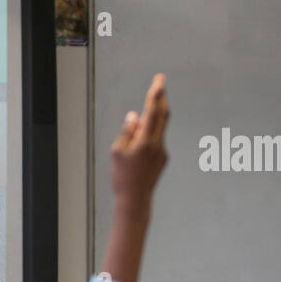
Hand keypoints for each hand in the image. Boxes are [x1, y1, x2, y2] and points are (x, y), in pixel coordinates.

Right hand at [98, 74, 169, 281]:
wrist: (135, 201)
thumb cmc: (122, 176)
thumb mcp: (117, 152)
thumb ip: (127, 131)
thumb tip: (135, 116)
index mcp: (146, 141)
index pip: (152, 111)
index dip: (156, 94)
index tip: (159, 80)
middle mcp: (158, 144)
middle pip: (163, 115)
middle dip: (161, 98)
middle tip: (160, 84)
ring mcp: (162, 152)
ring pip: (159, 128)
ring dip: (153, 117)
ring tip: (142, 116)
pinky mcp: (162, 159)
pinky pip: (155, 140)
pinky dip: (149, 134)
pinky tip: (138, 143)